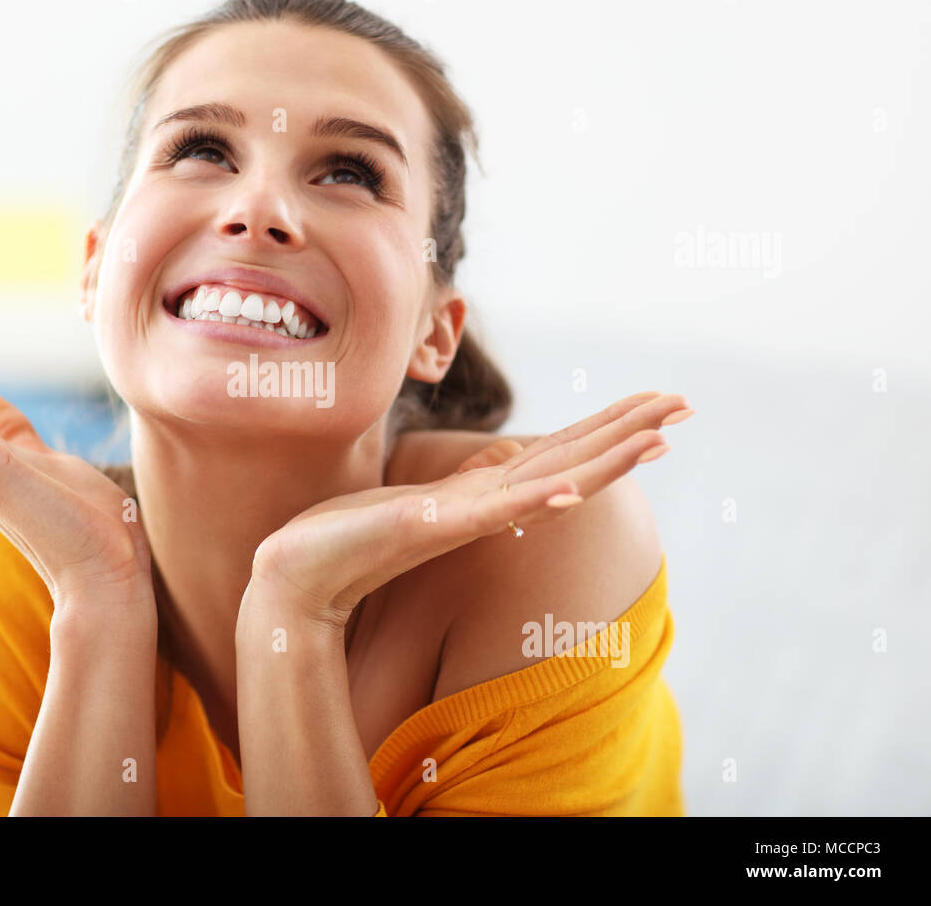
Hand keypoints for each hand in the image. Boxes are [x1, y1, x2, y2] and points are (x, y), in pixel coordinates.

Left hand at [247, 391, 692, 625]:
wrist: (296, 578)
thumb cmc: (352, 537)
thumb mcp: (420, 498)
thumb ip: (470, 483)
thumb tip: (508, 457)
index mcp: (484, 497)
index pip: (561, 455)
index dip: (610, 430)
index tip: (660, 404)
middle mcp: (485, 510)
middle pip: (572, 464)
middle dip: (628, 433)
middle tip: (687, 406)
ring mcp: (463, 522)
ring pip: (548, 486)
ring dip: (603, 464)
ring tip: (657, 440)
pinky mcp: (429, 529)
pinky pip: (490, 514)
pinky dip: (531, 503)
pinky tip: (567, 491)